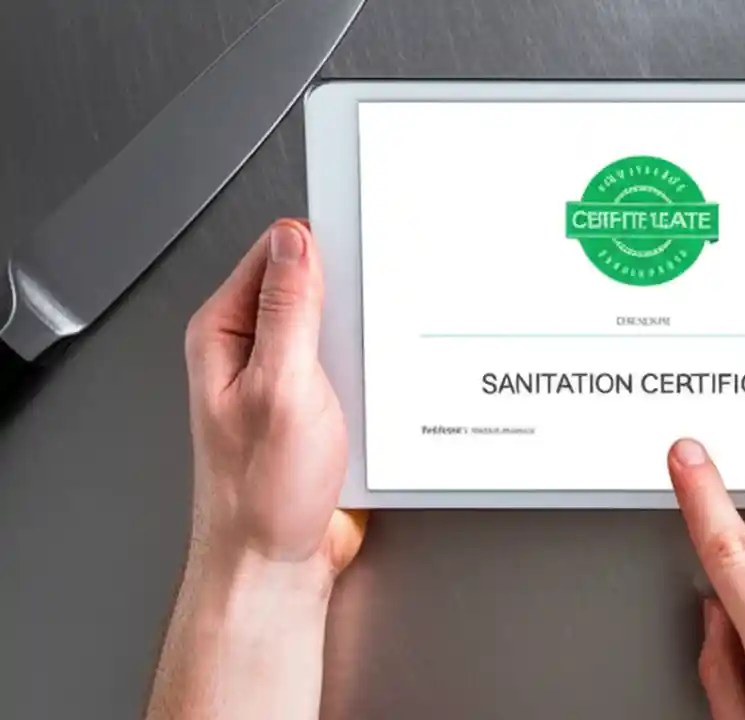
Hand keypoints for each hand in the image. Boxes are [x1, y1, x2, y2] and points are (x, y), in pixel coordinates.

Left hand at [183, 219, 364, 591]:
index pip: (275, 254)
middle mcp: (250, 351)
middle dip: (351, 296)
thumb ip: (289, 310)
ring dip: (366, 341)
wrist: (276, 565)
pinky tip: (383, 390)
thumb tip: (296, 241)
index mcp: (225, 333)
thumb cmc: (261, 495)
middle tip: (375, 315)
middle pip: (312, 288)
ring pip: (339, 330)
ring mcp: (285, 379)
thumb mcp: (280, 388)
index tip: (360, 251)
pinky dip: (374, 374)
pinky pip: (354, 369)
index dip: (320, 245)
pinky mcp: (316, 406)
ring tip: (377, 363)